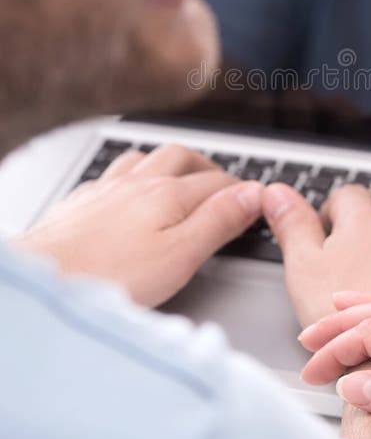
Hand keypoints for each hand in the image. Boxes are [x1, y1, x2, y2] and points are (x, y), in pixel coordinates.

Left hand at [12, 144, 262, 307]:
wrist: (43, 281)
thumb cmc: (107, 277)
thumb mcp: (180, 256)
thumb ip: (219, 221)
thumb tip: (254, 194)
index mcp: (166, 194)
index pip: (218, 183)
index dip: (243, 191)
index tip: (259, 201)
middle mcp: (136, 182)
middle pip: (182, 157)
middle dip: (208, 167)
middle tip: (225, 183)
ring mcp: (105, 189)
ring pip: (144, 158)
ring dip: (169, 162)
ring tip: (181, 176)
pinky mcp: (79, 203)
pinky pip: (111, 173)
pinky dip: (131, 174)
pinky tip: (127, 189)